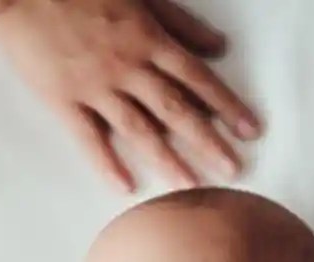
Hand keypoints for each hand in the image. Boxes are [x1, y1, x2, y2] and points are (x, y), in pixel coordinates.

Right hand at [0, 0, 260, 191]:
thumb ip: (181, 22)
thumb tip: (218, 46)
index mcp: (149, 38)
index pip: (198, 78)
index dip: (227, 105)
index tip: (250, 130)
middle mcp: (128, 66)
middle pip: (177, 109)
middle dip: (209, 141)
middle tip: (234, 169)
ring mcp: (95, 85)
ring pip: (139, 128)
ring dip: (168, 159)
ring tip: (191, 185)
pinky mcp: (63, 98)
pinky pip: (89, 137)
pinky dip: (107, 162)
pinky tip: (125, 186)